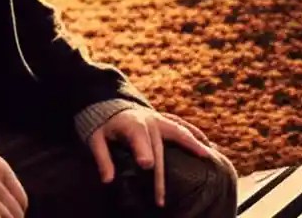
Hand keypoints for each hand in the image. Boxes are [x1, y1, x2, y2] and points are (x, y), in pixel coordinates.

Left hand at [86, 107, 212, 208]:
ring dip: (192, 144)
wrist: (107, 102)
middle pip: (158, 148)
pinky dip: (194, 133)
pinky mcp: (163, 119)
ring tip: (206, 158)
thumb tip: (107, 180)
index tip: (147, 165)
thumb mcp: (94, 138)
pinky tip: (206, 145)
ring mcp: (158, 119)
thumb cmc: (101, 124)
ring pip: (178, 131)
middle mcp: (148, 120)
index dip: (143, 150)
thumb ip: (102, 158)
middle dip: (160, 174)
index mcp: (131, 124)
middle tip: (160, 200)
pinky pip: (181, 125)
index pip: (139, 137)